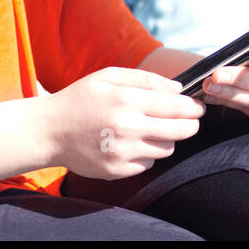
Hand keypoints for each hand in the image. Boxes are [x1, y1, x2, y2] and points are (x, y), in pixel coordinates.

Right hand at [42, 67, 203, 179]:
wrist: (49, 131)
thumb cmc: (80, 99)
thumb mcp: (107, 77)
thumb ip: (145, 79)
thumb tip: (177, 89)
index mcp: (125, 101)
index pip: (175, 106)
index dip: (193, 107)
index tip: (199, 106)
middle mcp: (127, 129)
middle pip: (179, 131)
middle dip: (191, 124)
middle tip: (190, 119)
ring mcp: (123, 153)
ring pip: (166, 149)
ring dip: (167, 138)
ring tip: (153, 128)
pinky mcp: (118, 171)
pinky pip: (148, 163)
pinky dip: (147, 153)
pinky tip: (133, 142)